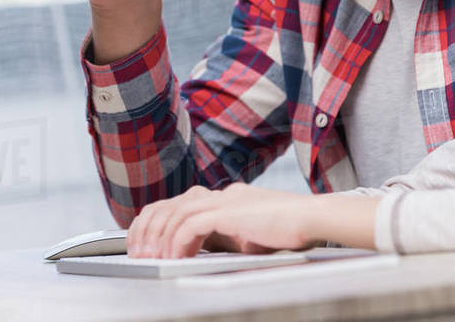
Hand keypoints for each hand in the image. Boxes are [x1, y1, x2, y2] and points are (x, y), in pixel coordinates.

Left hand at [126, 183, 322, 258]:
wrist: (315, 220)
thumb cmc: (291, 232)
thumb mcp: (250, 238)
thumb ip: (226, 241)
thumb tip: (199, 254)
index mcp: (225, 199)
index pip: (177, 204)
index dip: (155, 222)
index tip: (144, 243)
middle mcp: (220, 195)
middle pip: (168, 204)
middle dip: (147, 229)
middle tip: (139, 253)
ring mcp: (225, 200)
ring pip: (175, 213)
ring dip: (159, 238)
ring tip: (152, 259)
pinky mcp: (231, 211)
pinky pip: (192, 224)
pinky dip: (178, 242)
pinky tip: (174, 258)